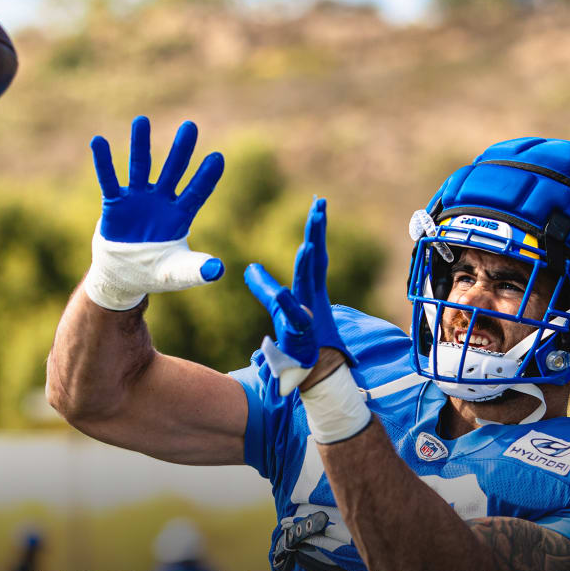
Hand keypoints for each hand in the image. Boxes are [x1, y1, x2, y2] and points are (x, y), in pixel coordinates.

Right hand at [83, 116, 225, 310]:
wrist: (125, 276)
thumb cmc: (157, 272)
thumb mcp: (178, 273)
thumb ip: (197, 270)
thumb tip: (218, 270)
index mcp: (180, 216)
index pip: (196, 193)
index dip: (206, 177)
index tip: (217, 157)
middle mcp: (161, 201)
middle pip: (173, 171)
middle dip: (181, 150)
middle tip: (190, 125)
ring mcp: (138, 200)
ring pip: (140, 167)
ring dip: (141, 145)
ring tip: (141, 120)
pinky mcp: (115, 204)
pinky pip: (108, 180)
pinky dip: (104, 162)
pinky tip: (98, 141)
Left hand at [245, 197, 354, 394]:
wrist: (309, 367)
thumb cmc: (296, 337)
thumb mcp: (276, 306)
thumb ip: (264, 287)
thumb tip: (249, 268)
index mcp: (309, 287)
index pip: (314, 251)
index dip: (316, 229)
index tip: (318, 204)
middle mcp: (312, 296)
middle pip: (316, 257)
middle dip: (318, 231)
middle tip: (320, 204)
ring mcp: (308, 311)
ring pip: (308, 281)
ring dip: (307, 261)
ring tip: (306, 242)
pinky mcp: (300, 330)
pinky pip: (293, 314)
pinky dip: (288, 300)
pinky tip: (283, 293)